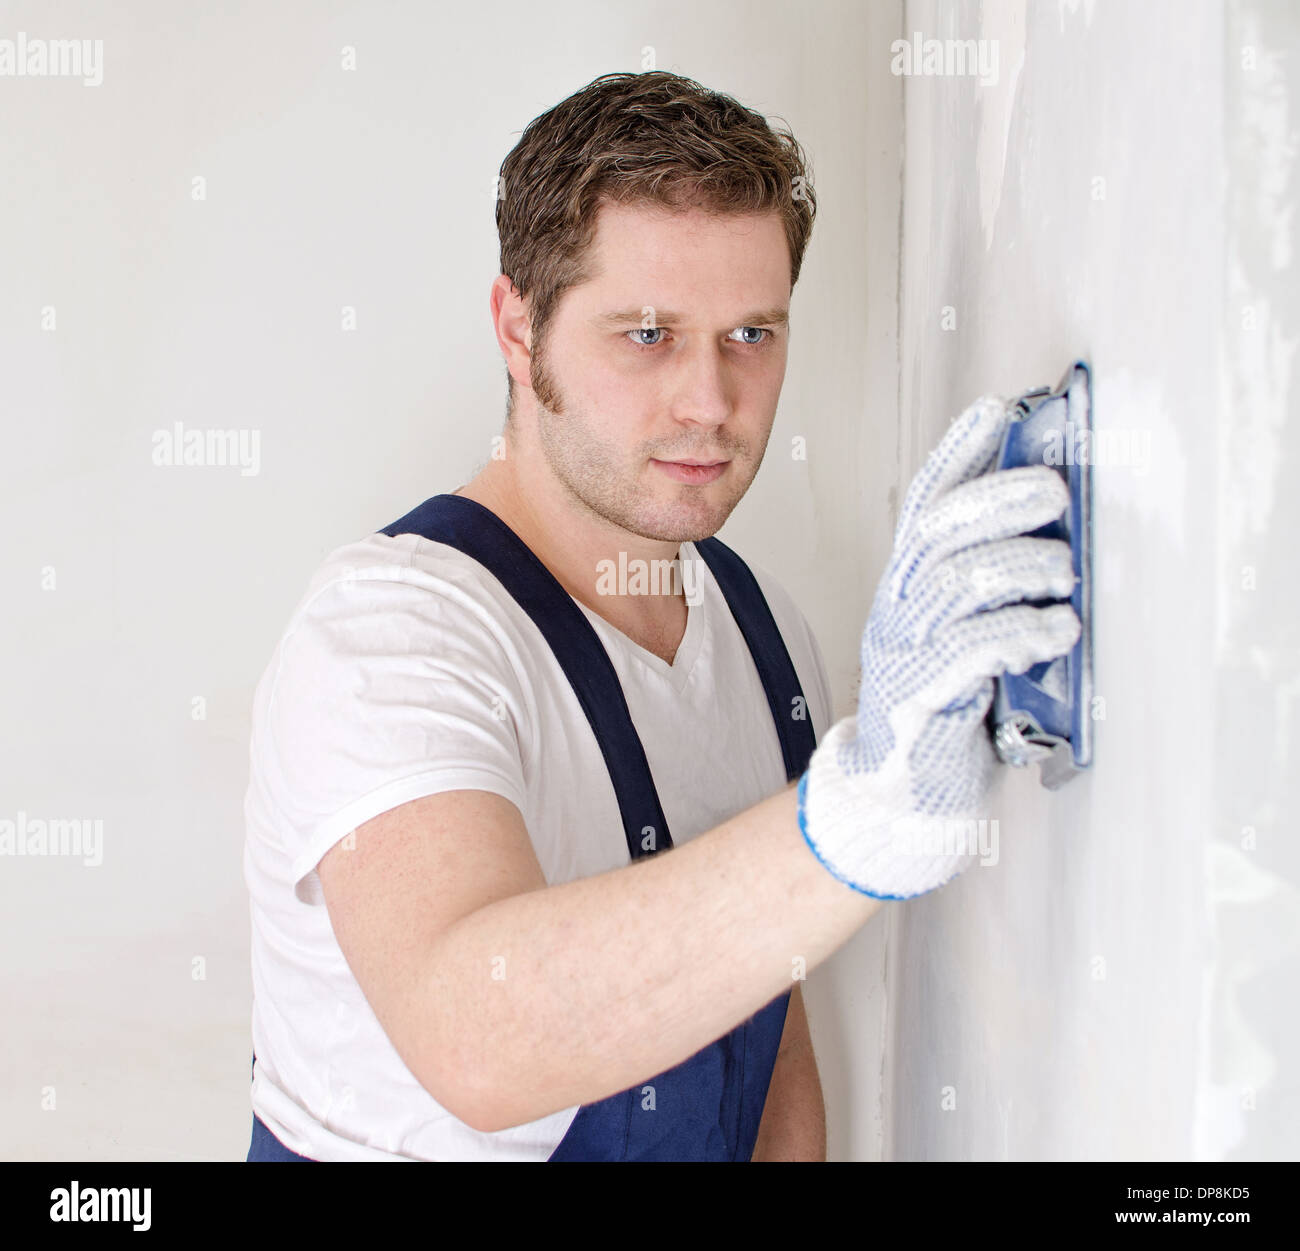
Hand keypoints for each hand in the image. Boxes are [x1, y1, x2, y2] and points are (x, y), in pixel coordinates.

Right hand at [797, 394, 1080, 897]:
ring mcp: (905, 652)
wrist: (900, 792)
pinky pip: (976, 646)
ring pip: (961, 580)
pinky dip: (1026, 629)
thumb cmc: (942, 711)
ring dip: (1026, 567)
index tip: (994, 412)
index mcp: (906, 588)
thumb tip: (1048, 535)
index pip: (923, 506)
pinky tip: (1057, 628)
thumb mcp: (961, 635)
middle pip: (942, 531)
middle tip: (1053, 494)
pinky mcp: (926, 696)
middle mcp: (898, 611)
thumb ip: (986, 590)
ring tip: (1065, 575)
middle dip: (1001, 499)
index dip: (957, 456)